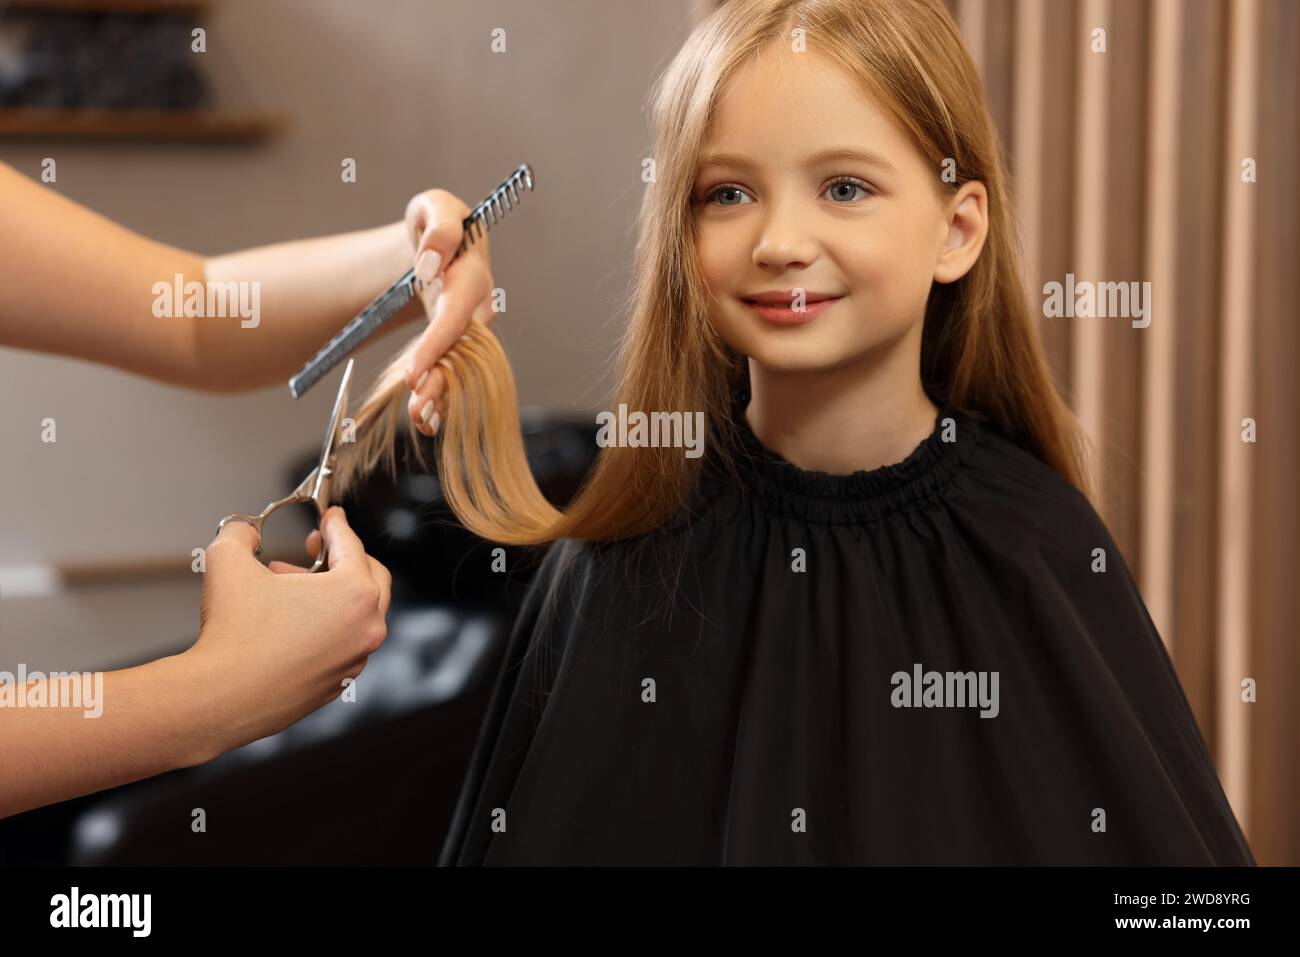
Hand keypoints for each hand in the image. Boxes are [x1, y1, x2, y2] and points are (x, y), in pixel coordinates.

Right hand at [187, 506, 391, 758]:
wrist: (222, 698)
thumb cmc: (231, 633)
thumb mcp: (228, 560)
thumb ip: (240, 532)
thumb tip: (245, 530)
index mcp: (354, 592)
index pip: (351, 544)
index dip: (336, 524)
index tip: (330, 516)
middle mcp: (367, 626)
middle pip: (371, 577)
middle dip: (343, 558)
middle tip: (315, 549)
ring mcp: (357, 657)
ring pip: (356, 613)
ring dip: (328, 593)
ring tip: (287, 585)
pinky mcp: (341, 682)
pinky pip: (342, 643)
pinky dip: (325, 626)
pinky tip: (289, 622)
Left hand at [401, 189, 496, 437]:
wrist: (440, 245)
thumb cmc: (438, 223)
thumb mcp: (434, 206)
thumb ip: (439, 226)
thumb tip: (432, 258)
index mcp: (473, 278)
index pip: (456, 315)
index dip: (437, 345)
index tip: (414, 373)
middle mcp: (477, 310)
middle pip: (463, 351)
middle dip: (443, 382)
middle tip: (418, 406)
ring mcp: (471, 331)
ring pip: (461, 369)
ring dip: (442, 398)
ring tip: (420, 419)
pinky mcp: (459, 345)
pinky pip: (454, 374)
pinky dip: (441, 400)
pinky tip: (425, 420)